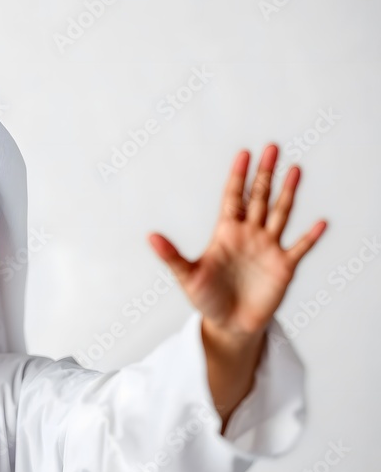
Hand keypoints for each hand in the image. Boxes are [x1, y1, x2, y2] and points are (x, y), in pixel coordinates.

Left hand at [147, 143, 326, 341]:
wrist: (229, 325)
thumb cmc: (206, 299)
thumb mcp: (186, 276)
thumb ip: (171, 255)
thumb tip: (150, 237)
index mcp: (226, 233)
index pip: (233, 198)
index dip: (238, 176)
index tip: (244, 153)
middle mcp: (249, 235)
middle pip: (259, 198)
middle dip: (265, 174)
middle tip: (272, 147)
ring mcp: (268, 249)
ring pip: (280, 214)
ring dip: (287, 193)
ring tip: (295, 169)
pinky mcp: (283, 267)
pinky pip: (299, 248)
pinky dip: (310, 237)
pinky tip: (320, 222)